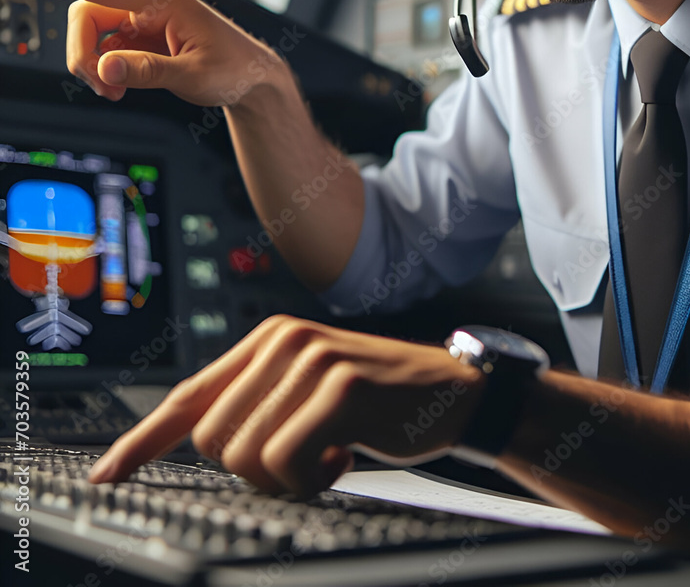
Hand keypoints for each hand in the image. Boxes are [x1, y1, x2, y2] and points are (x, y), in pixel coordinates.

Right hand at [7, 0, 279, 105]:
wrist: (254, 79)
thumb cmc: (233, 70)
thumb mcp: (191, 76)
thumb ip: (146, 71)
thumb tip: (103, 69)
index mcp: (164, 1)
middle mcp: (151, 4)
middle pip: (86, 15)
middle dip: (81, 53)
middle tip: (100, 87)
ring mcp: (145, 20)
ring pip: (93, 34)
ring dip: (92, 65)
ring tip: (113, 93)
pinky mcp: (143, 37)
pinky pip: (106, 47)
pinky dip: (104, 69)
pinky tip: (119, 88)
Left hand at [87, 316, 484, 496]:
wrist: (451, 393)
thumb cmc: (379, 402)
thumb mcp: (312, 391)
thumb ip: (261, 405)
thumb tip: (204, 444)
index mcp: (271, 340)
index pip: (192, 394)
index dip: (145, 439)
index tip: (109, 473)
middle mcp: (284, 341)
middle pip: (213, 440)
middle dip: (253, 469)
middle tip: (304, 459)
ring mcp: (312, 360)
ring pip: (247, 456)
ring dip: (289, 477)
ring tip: (330, 454)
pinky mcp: (340, 388)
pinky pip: (287, 463)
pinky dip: (313, 479)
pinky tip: (346, 456)